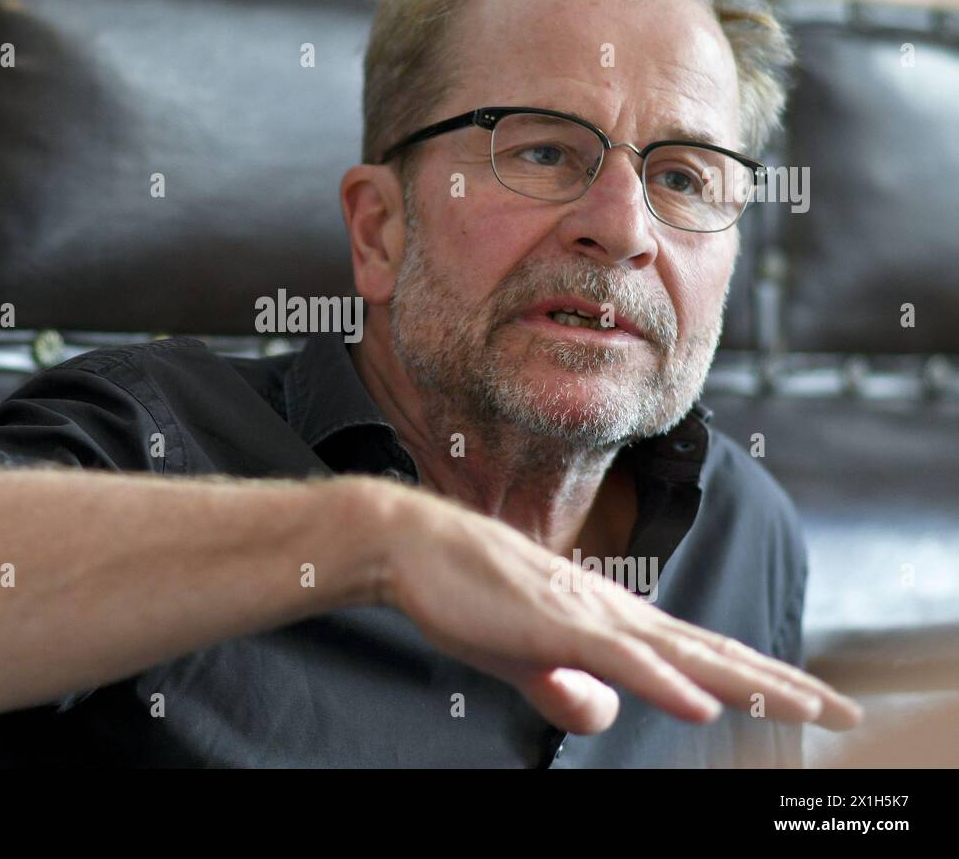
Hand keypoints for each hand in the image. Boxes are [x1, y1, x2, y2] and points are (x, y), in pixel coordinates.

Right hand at [380, 488, 863, 734]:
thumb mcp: (524, 658)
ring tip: (806, 708)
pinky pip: (617, 659)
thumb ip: (565, 688)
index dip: (759, 678)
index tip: (809, 701)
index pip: (702, 654)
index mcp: (610, 621)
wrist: (415, 546)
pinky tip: (700, 704)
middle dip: (783, 685)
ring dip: (748, 683)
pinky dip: (662, 682)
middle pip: (714, 653)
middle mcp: (614, 614)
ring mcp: (587, 616)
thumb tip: (599, 713)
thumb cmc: (467, 594)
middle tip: (845, 712)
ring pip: (683, 655)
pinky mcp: (552, 624)